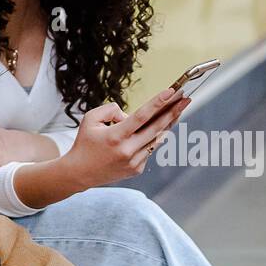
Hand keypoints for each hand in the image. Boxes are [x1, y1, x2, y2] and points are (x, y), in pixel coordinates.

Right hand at [61, 89, 190, 187]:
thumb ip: (110, 110)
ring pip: (156, 139)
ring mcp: (134, 162)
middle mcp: (127, 150)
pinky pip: (148, 149)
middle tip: (186, 99)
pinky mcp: (137, 169)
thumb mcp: (90, 119)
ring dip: (167, 124)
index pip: (142, 116)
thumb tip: (130, 115)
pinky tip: (152, 129)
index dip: (158, 103)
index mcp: (115, 136)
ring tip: (177, 109)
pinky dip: (150, 138)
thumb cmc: (84, 143)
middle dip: (174, 112)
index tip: (172, 92)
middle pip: (157, 128)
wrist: (79, 173)